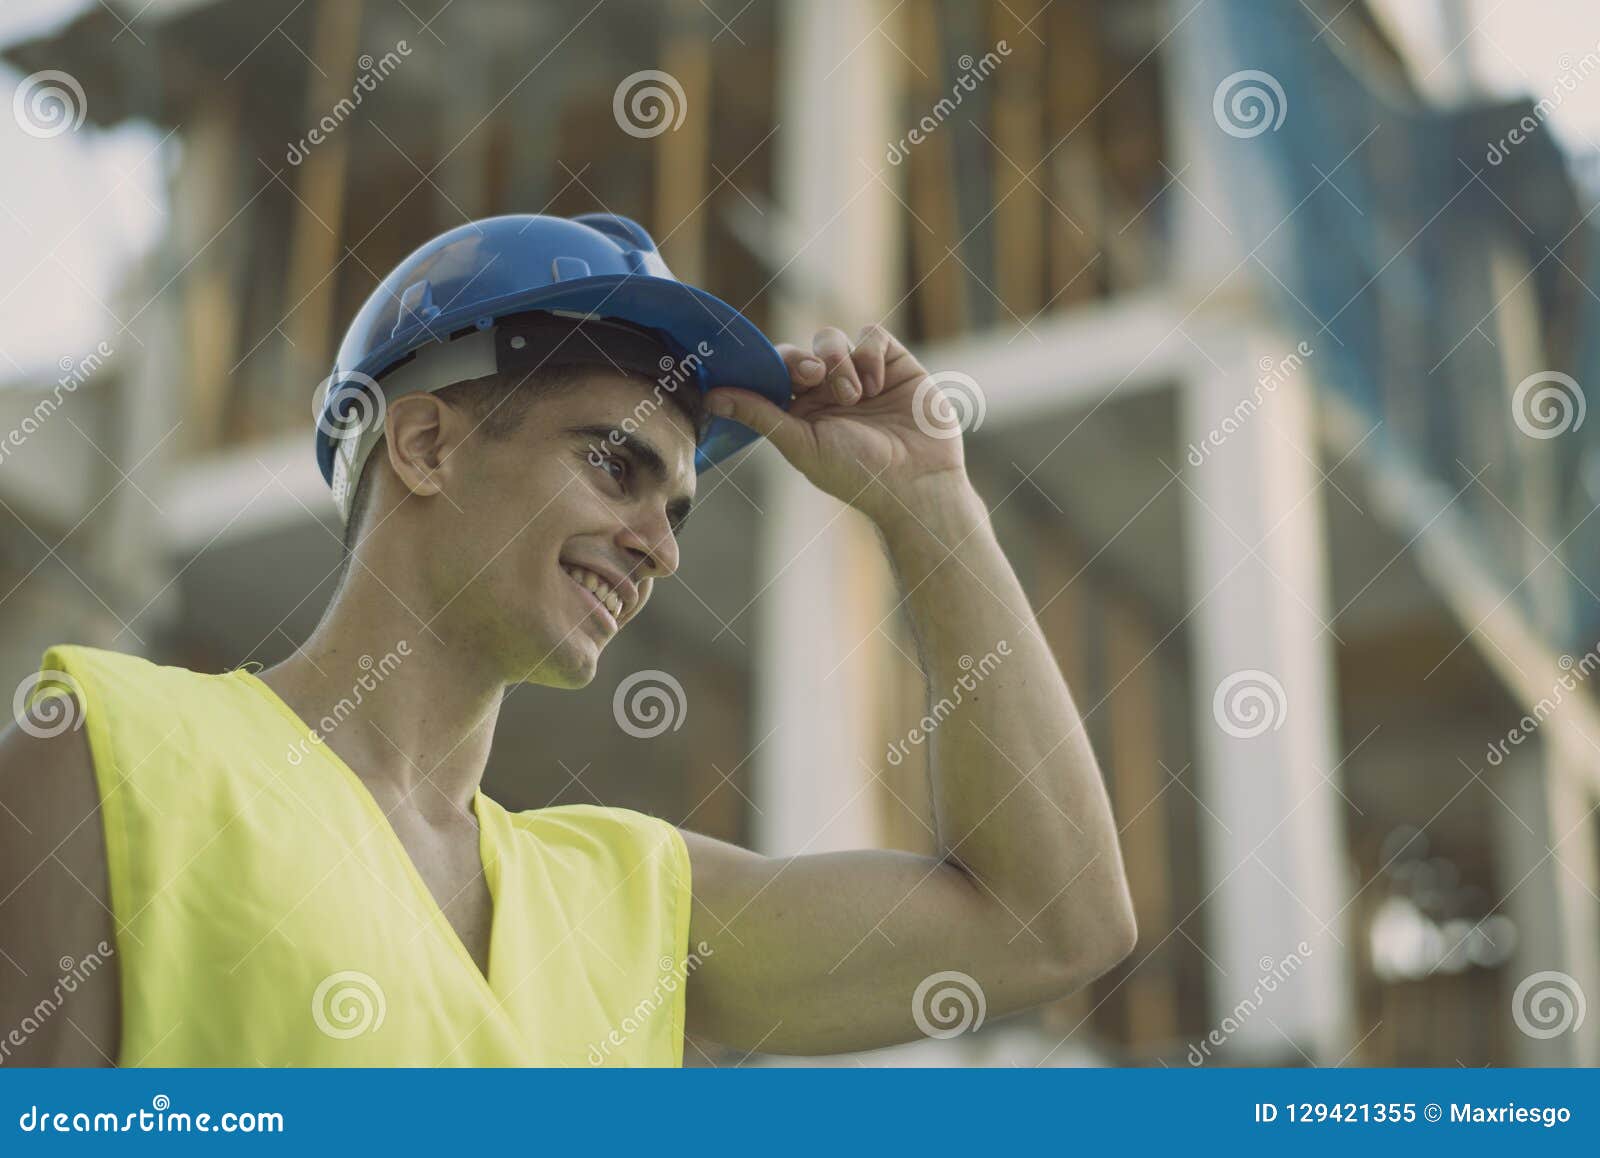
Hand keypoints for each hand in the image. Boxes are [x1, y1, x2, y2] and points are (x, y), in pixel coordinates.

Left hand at [704, 324, 973, 526]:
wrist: (918, 482)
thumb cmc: (857, 474)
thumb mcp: (801, 444)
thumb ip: (759, 415)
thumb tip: (710, 397)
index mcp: (801, 410)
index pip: (775, 370)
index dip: (778, 366)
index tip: (794, 379)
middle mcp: (828, 391)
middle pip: (803, 350)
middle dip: (807, 360)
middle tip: (816, 377)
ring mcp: (861, 375)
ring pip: (833, 338)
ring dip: (839, 360)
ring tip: (855, 394)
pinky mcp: (894, 364)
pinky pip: (872, 335)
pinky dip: (870, 353)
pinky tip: (877, 383)